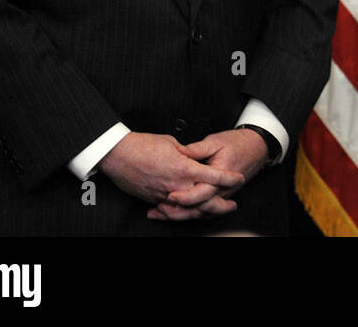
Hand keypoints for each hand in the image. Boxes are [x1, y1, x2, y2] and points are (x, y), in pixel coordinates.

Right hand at [98, 132, 244, 219]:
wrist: (118, 155)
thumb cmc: (144, 144)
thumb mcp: (172, 143)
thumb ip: (189, 153)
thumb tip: (197, 158)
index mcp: (185, 168)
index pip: (214, 176)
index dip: (229, 178)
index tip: (239, 177)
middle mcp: (177, 185)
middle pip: (205, 201)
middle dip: (221, 205)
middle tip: (232, 205)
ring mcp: (165, 195)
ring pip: (190, 210)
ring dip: (204, 213)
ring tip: (215, 212)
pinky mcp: (154, 200)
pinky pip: (173, 211)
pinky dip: (184, 214)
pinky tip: (191, 214)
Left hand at [146, 128, 271, 221]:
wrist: (257, 147)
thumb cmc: (237, 143)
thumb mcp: (216, 141)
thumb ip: (197, 149)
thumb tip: (180, 152)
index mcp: (221, 175)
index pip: (202, 192)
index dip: (185, 196)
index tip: (169, 195)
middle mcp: (222, 190)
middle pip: (199, 208)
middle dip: (177, 211)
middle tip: (158, 209)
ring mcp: (222, 195)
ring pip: (201, 213)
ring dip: (180, 215)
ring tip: (159, 212)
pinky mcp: (220, 197)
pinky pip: (205, 210)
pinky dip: (189, 213)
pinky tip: (174, 212)